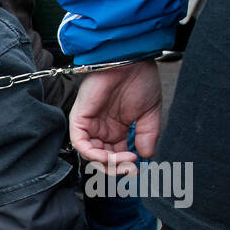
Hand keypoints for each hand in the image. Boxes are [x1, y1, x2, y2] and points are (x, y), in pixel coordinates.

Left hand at [68, 60, 162, 175]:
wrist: (131, 60)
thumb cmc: (140, 79)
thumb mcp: (150, 113)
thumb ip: (148, 135)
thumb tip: (147, 156)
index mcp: (116, 129)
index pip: (116, 156)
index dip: (125, 166)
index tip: (137, 169)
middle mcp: (101, 129)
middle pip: (102, 159)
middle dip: (116, 168)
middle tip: (131, 169)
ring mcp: (90, 125)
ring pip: (91, 155)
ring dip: (107, 163)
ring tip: (125, 160)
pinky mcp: (79, 119)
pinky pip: (80, 144)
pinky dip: (94, 154)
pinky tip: (111, 155)